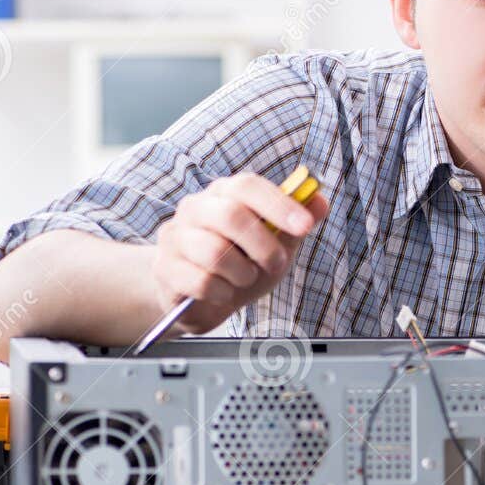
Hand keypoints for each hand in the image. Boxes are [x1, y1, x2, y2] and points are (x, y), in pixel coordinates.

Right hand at [149, 173, 329, 334]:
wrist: (197, 298)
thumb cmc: (237, 265)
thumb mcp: (275, 244)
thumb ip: (296, 223)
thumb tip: (320, 200)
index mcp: (223, 194)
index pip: (247, 186)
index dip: (279, 204)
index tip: (305, 226)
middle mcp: (195, 208)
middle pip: (230, 215)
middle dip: (263, 245)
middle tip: (276, 263)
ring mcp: (175, 237)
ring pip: (214, 251)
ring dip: (242, 273)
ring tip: (245, 279)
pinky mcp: (164, 268)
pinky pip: (201, 281)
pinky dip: (223, 292)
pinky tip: (225, 293)